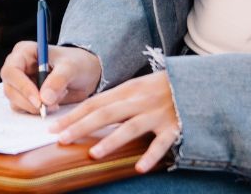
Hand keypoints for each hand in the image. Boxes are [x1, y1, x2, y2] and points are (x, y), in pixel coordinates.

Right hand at [1, 42, 100, 113]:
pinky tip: (54, 104)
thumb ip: (58, 80)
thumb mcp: (71, 67)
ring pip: (15, 101)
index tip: (39, 100)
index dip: (22, 87)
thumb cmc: (77, 63)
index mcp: (24, 52)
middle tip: (48, 107)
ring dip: (34, 107)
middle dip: (29, 101)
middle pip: (10, 89)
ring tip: (56, 101)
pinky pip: (23, 109)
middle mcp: (18, 67)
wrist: (86, 74)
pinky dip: (37, 111)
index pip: (11, 71)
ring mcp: (20, 83)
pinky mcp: (25, 97)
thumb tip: (44, 99)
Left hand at [52, 71, 180, 172]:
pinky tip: (139, 168)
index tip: (54, 127)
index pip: (94, 103)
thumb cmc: (162, 88)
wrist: (196, 82)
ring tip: (93, 154)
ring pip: (130, 127)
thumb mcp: (137, 88)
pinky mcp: (174, 127)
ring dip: (111, 141)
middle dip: (81, 126)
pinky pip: (161, 143)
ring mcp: (156, 114)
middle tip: (61, 138)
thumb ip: (116, 100)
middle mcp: (139, 101)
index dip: (73, 115)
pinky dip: (151, 155)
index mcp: (127, 90)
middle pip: (105, 114)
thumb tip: (88, 114)